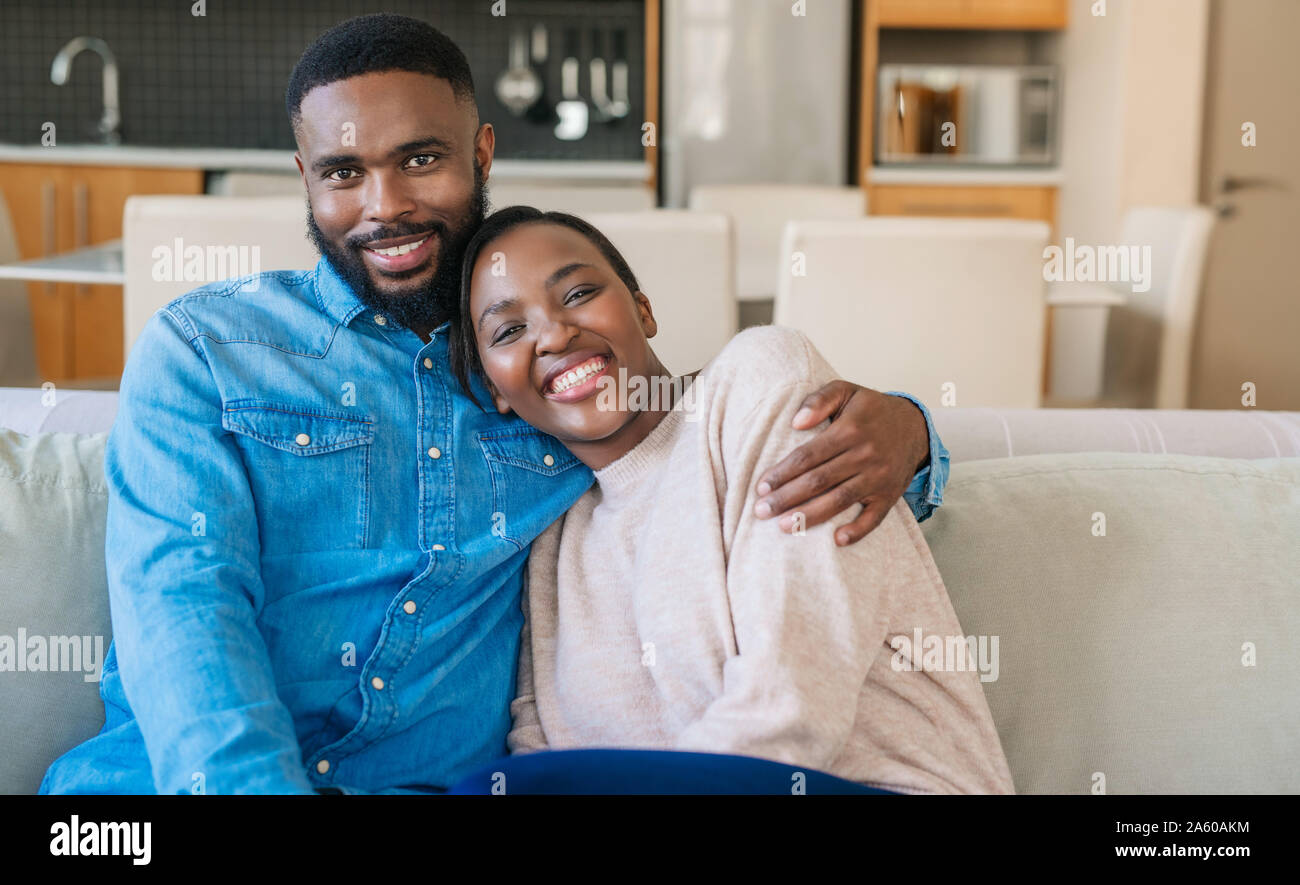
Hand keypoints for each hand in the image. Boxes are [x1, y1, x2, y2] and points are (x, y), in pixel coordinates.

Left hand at [754, 381, 929, 545]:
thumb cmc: (870, 409)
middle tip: (760, 511)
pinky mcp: (890, 495)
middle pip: (819, 481)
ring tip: (784, 527)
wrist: (914, 426)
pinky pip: (875, 517)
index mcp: (849, 430)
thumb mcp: (846, 391)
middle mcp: (865, 455)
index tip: (761, 486)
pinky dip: (858, 531)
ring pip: (839, 500)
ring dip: (810, 516)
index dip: (782, 473)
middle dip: (787, 498)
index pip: (808, 456)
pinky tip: (836, 540)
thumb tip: (796, 422)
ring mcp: (879, 477)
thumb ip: (820, 400)